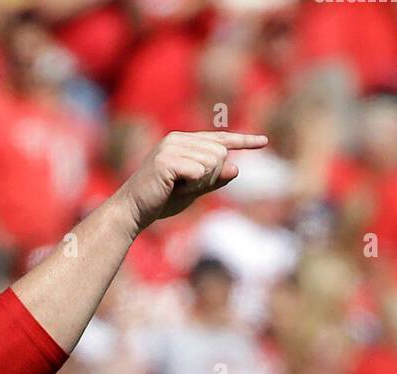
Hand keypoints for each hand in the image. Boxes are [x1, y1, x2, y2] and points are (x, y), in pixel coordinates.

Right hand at [119, 131, 267, 231]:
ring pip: (212, 162)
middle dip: (211, 176)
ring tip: (177, 189)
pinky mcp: (167, 160)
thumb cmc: (160, 201)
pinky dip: (191, 185)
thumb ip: (214, 179)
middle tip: (187, 188)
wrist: (132, 211)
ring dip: (200, 183)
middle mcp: (178, 139)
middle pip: (220, 153)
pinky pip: (198, 172)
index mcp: (184, 142)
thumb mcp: (193, 190)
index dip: (243, 141)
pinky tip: (173, 189)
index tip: (264, 142)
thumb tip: (236, 167)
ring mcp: (171, 147)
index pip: (220, 139)